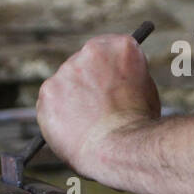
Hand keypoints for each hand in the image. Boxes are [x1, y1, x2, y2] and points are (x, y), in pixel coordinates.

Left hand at [35, 34, 160, 178]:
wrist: (119, 147)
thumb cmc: (139, 125)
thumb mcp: (146, 90)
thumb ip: (127, 77)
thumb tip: (115, 82)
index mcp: (121, 46)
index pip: (112, 48)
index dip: (112, 69)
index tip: (110, 83)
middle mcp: (90, 51)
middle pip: (85, 63)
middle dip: (89, 83)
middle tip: (97, 107)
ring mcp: (66, 70)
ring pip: (66, 83)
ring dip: (73, 99)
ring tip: (89, 124)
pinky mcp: (47, 91)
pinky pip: (50, 102)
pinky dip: (58, 116)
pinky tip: (74, 129)